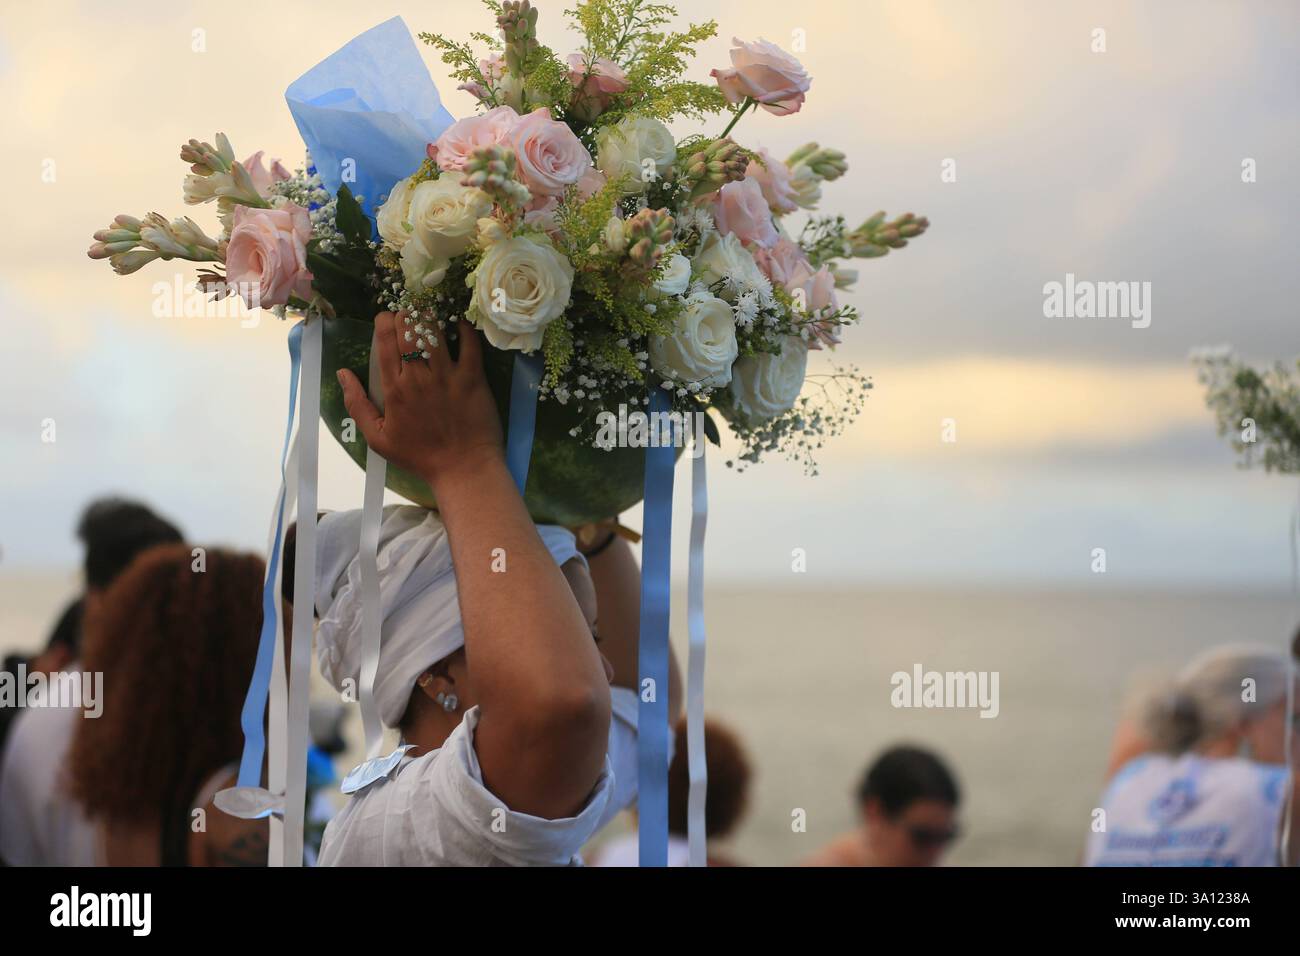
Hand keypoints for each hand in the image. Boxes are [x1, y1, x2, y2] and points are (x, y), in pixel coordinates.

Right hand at [337, 312, 503, 491]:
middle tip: (408, 312)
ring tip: (429, 312)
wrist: (463, 469)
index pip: (385, 341)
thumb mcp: (378, 439)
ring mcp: (448, 376)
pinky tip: (459, 322)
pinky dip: (465, 329)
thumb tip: (342, 373)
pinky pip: (471, 345)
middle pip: (409, 330)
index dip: (384, 321)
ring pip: (436, 333)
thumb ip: (357, 405)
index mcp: (394, 389)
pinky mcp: (474, 379)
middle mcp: (419, 377)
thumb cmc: (420, 456)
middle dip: (406, 314)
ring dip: (430, 317)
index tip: (386, 318)